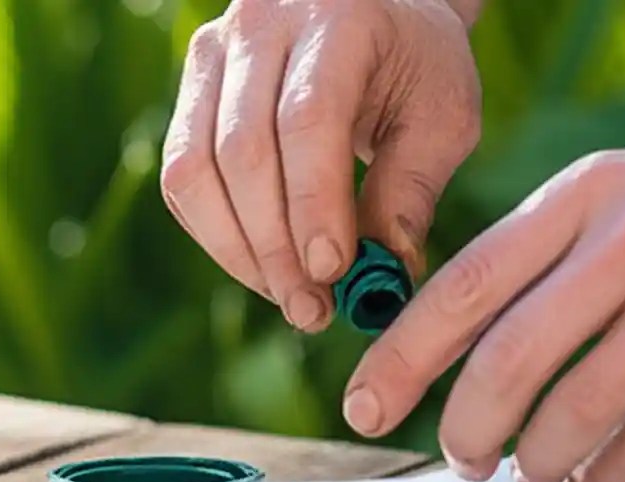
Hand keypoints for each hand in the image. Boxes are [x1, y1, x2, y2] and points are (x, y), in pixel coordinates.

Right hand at [160, 0, 481, 330]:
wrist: (374, 7)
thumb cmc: (416, 63)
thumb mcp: (442, 114)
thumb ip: (413, 188)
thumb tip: (385, 274)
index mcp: (339, 18)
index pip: (308, 119)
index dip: (313, 203)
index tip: (333, 272)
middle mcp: (262, 23)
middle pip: (243, 150)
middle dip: (275, 246)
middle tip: (311, 309)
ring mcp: (214, 51)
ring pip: (194, 169)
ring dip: (237, 250)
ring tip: (287, 297)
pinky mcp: (191, 85)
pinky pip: (181, 176)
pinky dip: (214, 233)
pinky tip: (259, 266)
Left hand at [343, 101, 624, 481]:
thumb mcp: (610, 192)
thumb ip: (532, 258)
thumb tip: (442, 342)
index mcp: (578, 197)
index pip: (463, 286)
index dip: (402, 358)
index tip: (365, 405)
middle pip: (509, 359)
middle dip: (465, 426)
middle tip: (460, 455)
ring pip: (578, 409)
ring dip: (536, 461)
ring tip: (528, 474)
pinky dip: (606, 477)